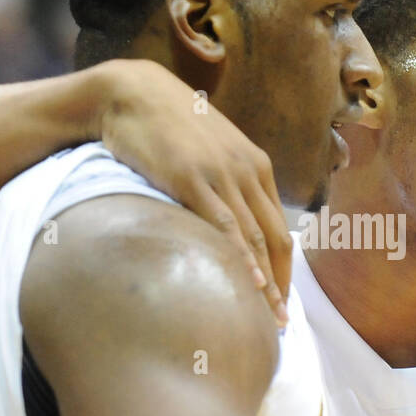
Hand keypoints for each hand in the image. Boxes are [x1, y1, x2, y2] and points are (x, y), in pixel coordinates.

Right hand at [91, 59, 290, 324]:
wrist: (130, 92)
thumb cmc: (166, 125)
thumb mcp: (209, 149)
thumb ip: (226, 181)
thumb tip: (228, 222)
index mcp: (256, 166)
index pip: (279, 228)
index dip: (285, 270)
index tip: (283, 302)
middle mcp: (246, 171)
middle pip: (275, 239)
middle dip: (282, 285)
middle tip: (281, 323)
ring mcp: (221, 174)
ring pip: (254, 238)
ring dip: (265, 282)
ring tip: (268, 318)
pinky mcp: (192, 178)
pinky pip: (223, 224)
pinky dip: (240, 257)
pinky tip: (248, 283)